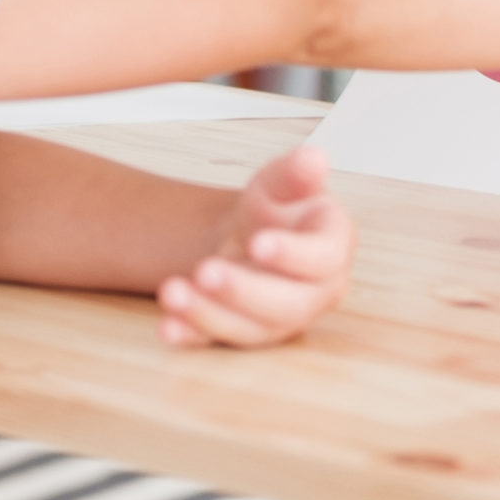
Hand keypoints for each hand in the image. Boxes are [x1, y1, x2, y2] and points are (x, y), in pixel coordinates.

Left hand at [157, 146, 354, 347]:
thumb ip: (295, 174)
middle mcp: (314, 293)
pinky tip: (168, 327)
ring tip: (172, 291)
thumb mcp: (281, 181)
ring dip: (210, 314)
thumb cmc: (276, 209)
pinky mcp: (245, 334)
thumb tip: (314, 157)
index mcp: (332, 249)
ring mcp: (279, 320)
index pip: (323, 258)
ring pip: (252, 329)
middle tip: (205, 270)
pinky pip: (220, 341)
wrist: (249, 234)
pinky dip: (193, 336)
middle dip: (244, 292)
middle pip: (287, 305)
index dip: (292, 255)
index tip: (258, 243)